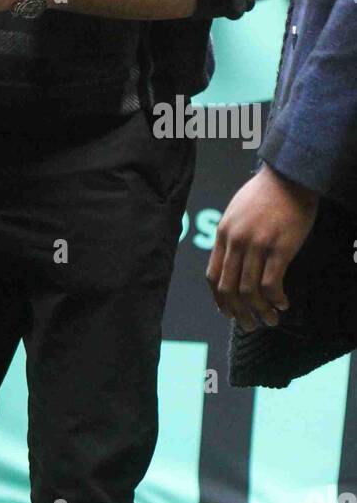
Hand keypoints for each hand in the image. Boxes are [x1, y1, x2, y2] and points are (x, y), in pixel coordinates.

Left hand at [206, 165, 318, 330]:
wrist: (288, 176)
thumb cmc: (265, 194)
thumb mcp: (237, 212)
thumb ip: (232, 236)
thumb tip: (232, 263)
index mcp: (223, 233)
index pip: (213, 276)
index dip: (220, 300)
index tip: (229, 313)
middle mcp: (235, 241)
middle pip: (229, 289)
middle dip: (238, 313)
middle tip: (249, 326)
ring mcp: (256, 244)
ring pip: (250, 291)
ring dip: (260, 312)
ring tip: (271, 320)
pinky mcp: (279, 247)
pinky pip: (271, 283)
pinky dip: (276, 300)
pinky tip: (283, 304)